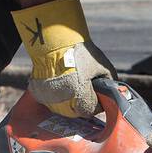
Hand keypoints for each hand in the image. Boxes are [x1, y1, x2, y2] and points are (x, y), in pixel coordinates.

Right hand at [11, 0, 115, 116]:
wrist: (52, 41)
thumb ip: (110, 81)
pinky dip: (58, 94)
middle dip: (85, 101)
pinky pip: (53, 100)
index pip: (94, 110)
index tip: (98, 91)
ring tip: (73, 83)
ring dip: (71, 100)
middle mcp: (64, 105)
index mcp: (81, 100)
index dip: (99, 101)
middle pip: (79, 111)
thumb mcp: (102, 66)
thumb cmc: (79, 53)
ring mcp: (50, 101)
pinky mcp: (40, 95)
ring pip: (65, 108)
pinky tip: (62, 82)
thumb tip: (112, 89)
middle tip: (86, 86)